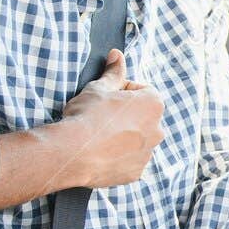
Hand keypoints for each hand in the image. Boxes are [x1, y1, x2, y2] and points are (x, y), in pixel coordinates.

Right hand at [58, 49, 163, 187]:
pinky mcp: (136, 173)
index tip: (107, 98)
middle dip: (126, 115)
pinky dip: (119, 156)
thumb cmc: (87, 116)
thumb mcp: (99, 88)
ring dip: (124, 136)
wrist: (71, 152)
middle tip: (101, 117)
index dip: (123, 91)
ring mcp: (147, 154)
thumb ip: (113, 72)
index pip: (143, 91)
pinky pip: (129, 160)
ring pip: (137, 139)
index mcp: (153, 105)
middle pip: (142, 117)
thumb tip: (117, 55)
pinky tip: (100, 153)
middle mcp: (157, 130)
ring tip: (99, 136)